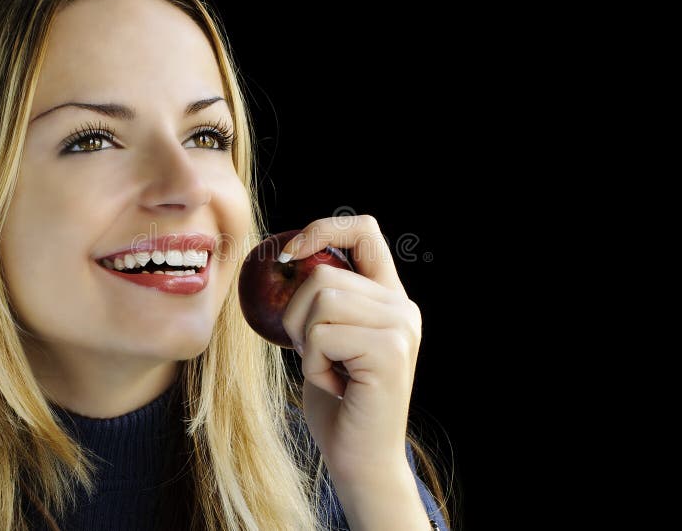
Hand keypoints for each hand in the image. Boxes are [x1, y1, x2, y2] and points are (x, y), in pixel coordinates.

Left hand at [279, 214, 422, 483]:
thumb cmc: (338, 402)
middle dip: (298, 316)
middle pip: (324, 274)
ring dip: (307, 343)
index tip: (291, 253)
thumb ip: (323, 301)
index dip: (324, 228)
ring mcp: (400, 326)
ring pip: (321, 298)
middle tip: (317, 357)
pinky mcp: (390, 350)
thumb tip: (288, 261)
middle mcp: (402, 307)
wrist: (361, 460)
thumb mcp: (327, 340)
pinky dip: (313, 364)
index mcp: (388, 298)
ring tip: (329, 371)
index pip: (364, 230)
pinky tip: (336, 386)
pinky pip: (322, 334)